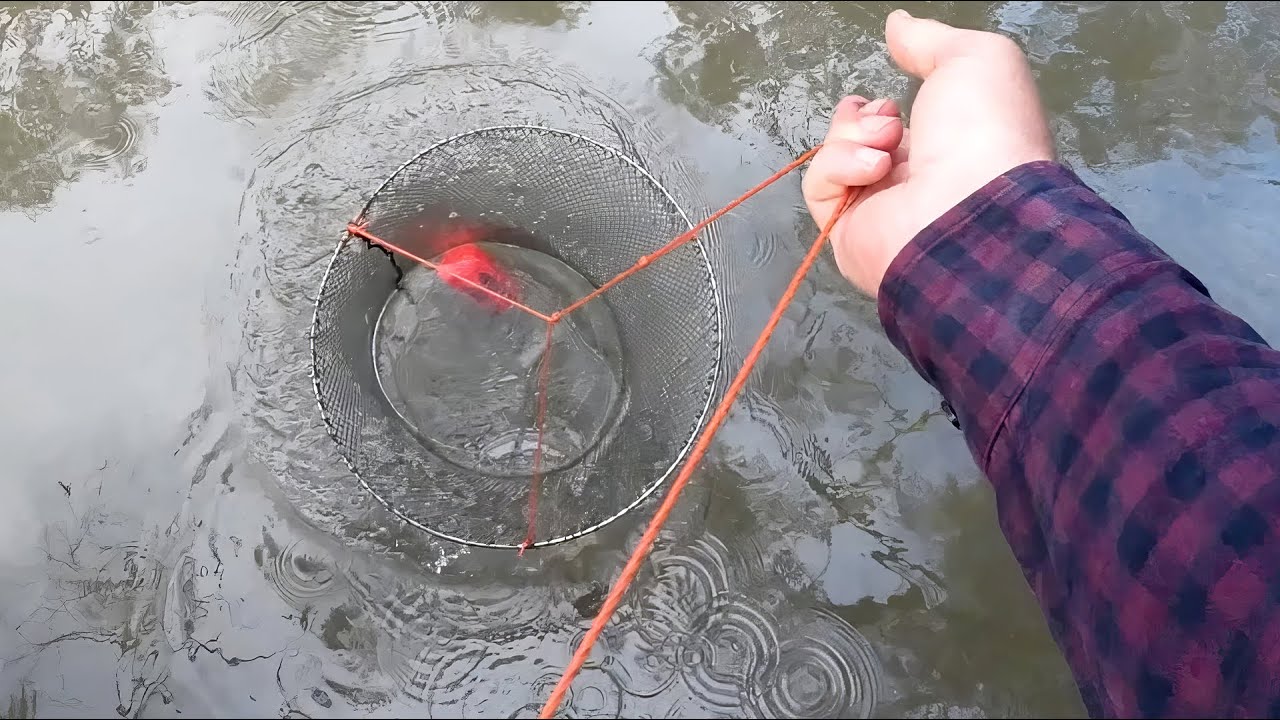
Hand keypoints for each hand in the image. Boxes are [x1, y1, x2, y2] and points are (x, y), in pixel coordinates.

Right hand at [803, 9, 1055, 296]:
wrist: (965, 205)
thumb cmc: (983, 133)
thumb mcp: (974, 58)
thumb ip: (931, 39)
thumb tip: (898, 24)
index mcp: (946, 150)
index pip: (894, 128)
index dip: (878, 108)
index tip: (885, 98)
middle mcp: (911, 183)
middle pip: (859, 138)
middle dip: (861, 117)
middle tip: (886, 118)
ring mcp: (878, 210)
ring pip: (835, 155)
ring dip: (854, 135)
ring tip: (885, 142)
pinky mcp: (847, 232)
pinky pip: (820, 186)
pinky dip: (839, 166)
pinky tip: (871, 169)